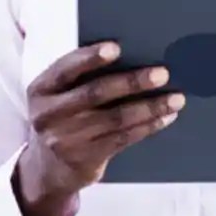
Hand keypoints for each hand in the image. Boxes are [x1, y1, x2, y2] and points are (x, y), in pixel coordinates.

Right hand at [14, 41, 184, 215]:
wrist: (47, 167)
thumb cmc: (61, 116)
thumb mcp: (56, 95)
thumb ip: (79, 77)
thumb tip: (131, 55)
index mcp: (40, 89)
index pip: (65, 68)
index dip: (90, 57)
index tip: (116, 47)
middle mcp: (48, 114)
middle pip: (96, 93)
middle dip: (132, 82)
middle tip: (162, 73)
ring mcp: (67, 140)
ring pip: (116, 118)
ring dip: (150, 107)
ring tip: (175, 98)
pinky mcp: (86, 159)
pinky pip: (123, 138)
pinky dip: (147, 126)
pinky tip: (165, 117)